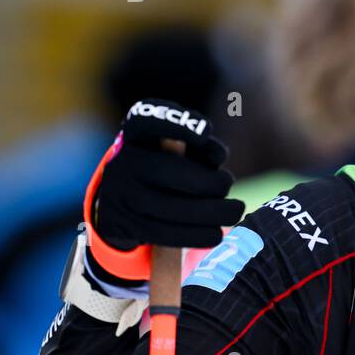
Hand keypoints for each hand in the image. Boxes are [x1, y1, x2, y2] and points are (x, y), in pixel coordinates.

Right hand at [89, 98, 243, 252]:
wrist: (120, 204)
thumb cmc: (164, 167)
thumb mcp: (174, 148)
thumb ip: (196, 147)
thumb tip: (216, 157)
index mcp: (135, 135)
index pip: (147, 120)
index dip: (176, 123)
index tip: (206, 131)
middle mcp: (122, 162)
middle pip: (167, 171)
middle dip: (208, 181)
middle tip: (227, 184)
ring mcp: (121, 196)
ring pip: (170, 208)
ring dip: (212, 212)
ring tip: (234, 211)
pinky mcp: (127, 226)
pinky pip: (166, 234)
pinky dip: (197, 235)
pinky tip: (216, 234)